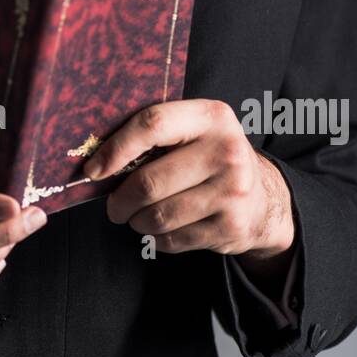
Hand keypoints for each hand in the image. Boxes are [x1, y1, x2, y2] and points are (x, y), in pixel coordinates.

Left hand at [83, 99, 294, 260]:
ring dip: (137, 221)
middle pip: (150, 182)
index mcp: (212, 117)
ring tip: (138, 216)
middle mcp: (227, 151)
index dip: (116, 149)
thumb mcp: (194, 131)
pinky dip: (157, 239)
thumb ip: (155, 134)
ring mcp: (233, 192)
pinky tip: (163, 229)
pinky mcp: (231, 227)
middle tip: (114, 207)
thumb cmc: (210, 158)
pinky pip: (173, 239)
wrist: (263, 198)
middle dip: (120, 200)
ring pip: (158, 216)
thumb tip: (97, 158)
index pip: (153, 124)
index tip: (93, 170)